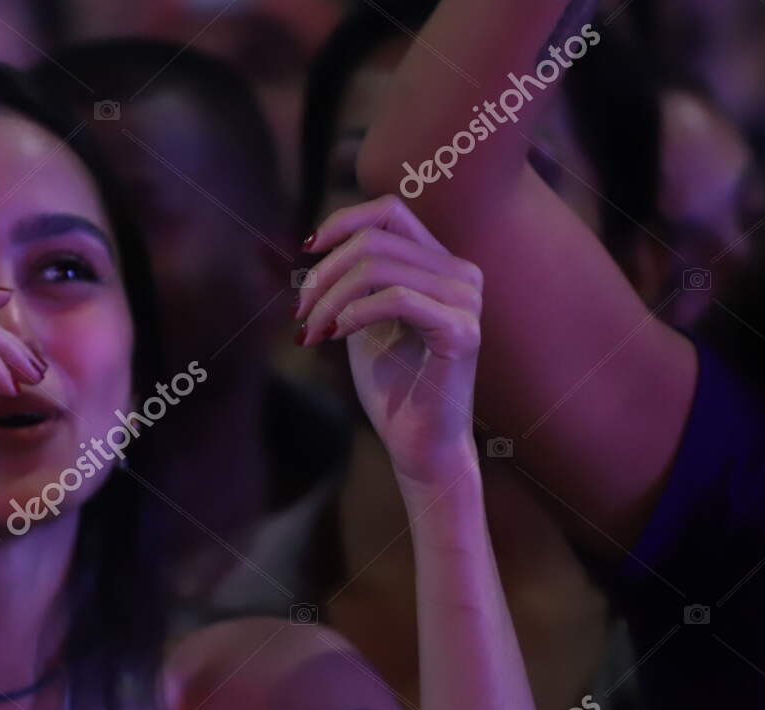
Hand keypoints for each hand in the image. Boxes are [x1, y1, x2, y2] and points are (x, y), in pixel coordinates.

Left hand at [297, 195, 483, 486]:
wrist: (419, 443)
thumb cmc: (392, 387)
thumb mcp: (362, 320)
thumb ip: (353, 281)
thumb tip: (314, 244)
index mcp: (442, 265)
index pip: (390, 212)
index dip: (342, 222)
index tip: (306, 251)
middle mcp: (461, 274)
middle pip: (375, 240)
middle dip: (323, 274)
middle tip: (299, 314)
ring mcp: (466, 300)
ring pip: (378, 267)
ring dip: (330, 298)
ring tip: (310, 331)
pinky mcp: (461, 331)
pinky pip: (395, 299)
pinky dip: (353, 314)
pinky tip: (333, 336)